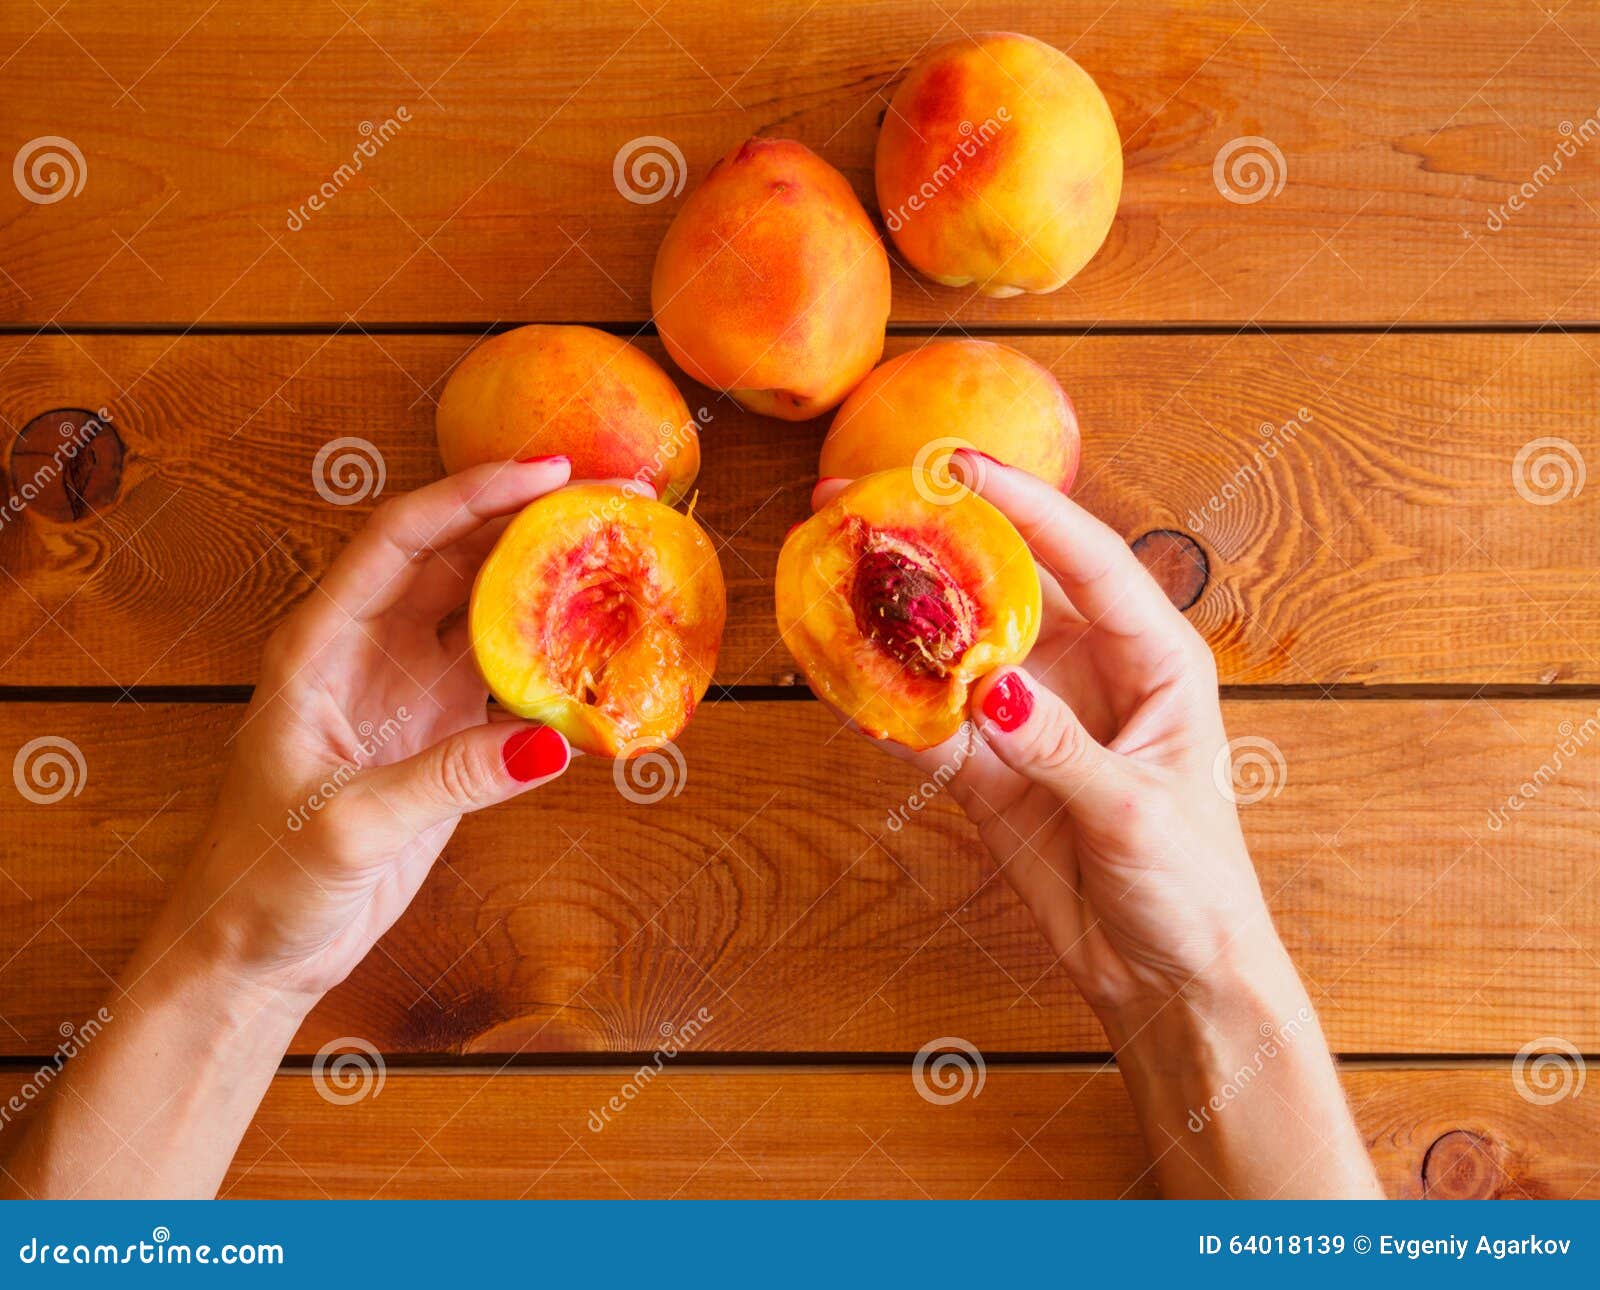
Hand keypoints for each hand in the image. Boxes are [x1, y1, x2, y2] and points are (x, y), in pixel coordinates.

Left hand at [158, 458, 582, 1009]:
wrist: (256, 948)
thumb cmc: (264, 878)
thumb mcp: (349, 825)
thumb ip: (449, 779)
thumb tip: (551, 741)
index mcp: (321, 645)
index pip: (401, 539)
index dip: (472, 495)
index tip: (548, 472)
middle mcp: (369, 651)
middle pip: (456, 557)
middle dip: (528, 519)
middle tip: (610, 500)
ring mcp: (410, 690)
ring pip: (488, 608)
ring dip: (547, 581)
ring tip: (617, 557)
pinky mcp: (444, 735)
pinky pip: (508, 678)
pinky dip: (553, 662)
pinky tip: (601, 653)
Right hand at [816, 453, 1285, 1023]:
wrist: (1170, 978)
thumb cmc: (1195, 886)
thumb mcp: (1136, 811)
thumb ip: (1060, 748)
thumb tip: (988, 690)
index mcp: (1155, 655)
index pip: (1085, 556)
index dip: (1023, 505)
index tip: (955, 465)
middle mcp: (1091, 669)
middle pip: (1005, 585)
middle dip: (938, 542)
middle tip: (859, 501)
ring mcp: (1034, 716)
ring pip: (956, 648)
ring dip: (900, 619)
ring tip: (834, 575)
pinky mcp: (992, 770)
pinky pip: (931, 726)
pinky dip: (891, 710)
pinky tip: (848, 686)